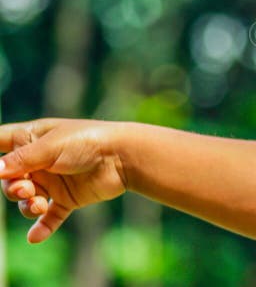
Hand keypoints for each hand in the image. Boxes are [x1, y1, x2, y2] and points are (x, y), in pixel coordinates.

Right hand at [0, 118, 127, 242]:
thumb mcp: (50, 146)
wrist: (123, 156)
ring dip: (28, 206)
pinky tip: (36, 238)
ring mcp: (54, 180)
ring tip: (39, 206)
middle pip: (10, 180)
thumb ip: (21, 159)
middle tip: (26, 190)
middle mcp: (40, 161)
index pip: (1, 141)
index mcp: (32, 139)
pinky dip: (43, 227)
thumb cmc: (87, 141)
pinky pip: (50, 217)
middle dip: (13, 188)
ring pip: (27, 201)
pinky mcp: (68, 198)